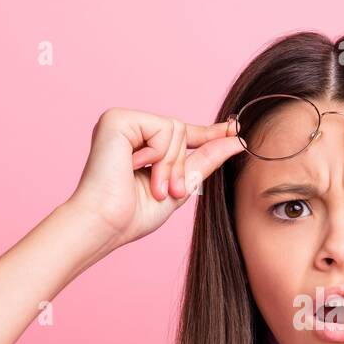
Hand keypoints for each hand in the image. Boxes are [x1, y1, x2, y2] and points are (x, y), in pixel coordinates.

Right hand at [66, 108, 244, 246]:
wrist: (106, 224)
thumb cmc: (133, 214)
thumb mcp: (180, 185)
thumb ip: (206, 160)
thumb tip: (237, 139)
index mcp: (138, 142)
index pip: (180, 133)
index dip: (207, 134)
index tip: (234, 129)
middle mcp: (129, 127)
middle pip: (181, 131)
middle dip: (181, 166)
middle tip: (168, 191)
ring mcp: (122, 120)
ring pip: (175, 129)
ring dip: (170, 166)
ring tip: (153, 187)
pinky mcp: (117, 119)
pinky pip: (162, 128)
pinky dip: (158, 155)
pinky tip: (135, 168)